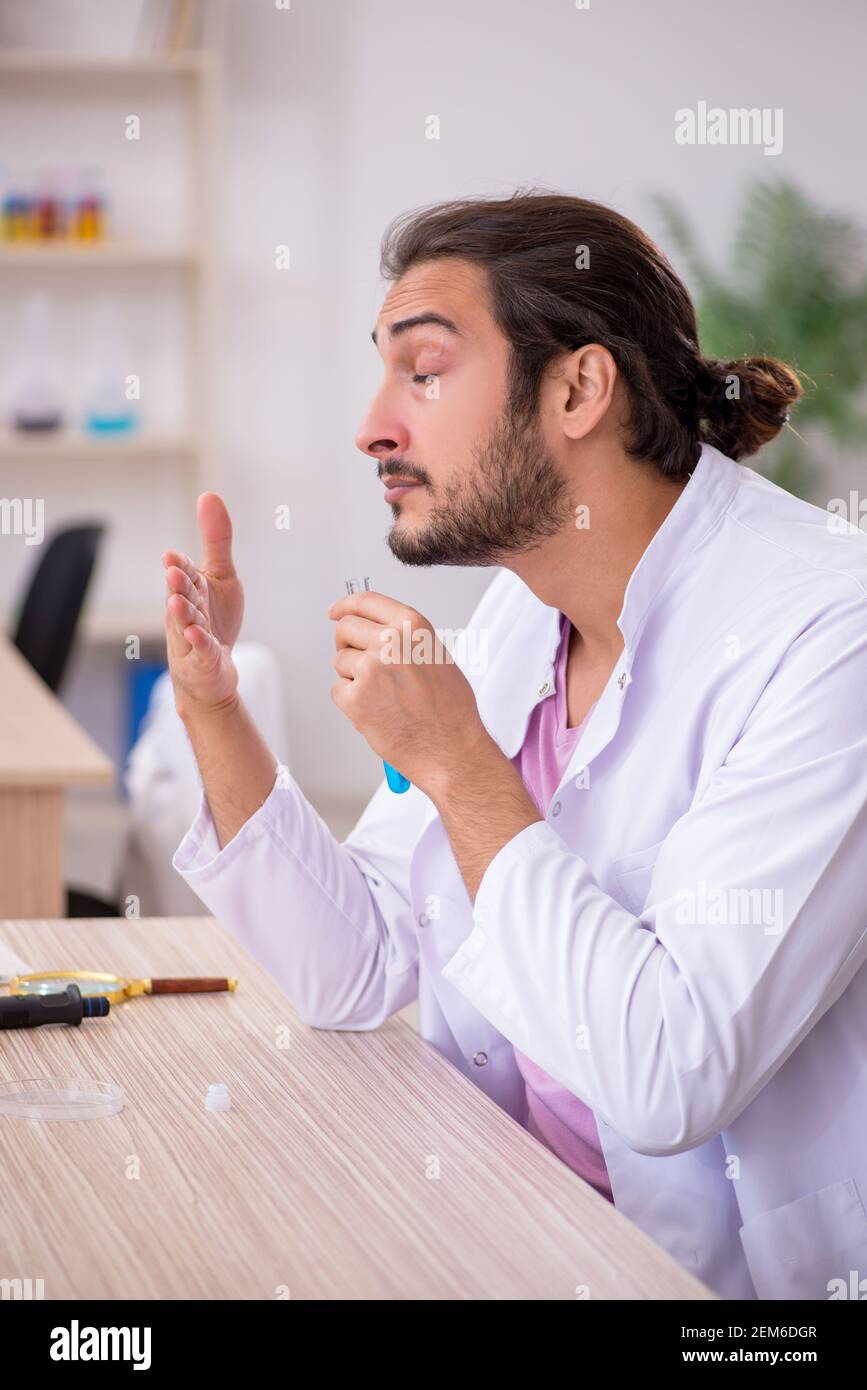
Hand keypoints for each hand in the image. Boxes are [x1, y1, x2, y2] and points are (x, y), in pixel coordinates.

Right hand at [162, 492, 243, 717]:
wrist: (211, 670)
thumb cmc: (213, 619)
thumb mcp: (221, 576)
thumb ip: (216, 539)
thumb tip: (208, 494)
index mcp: (190, 589)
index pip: (184, 574)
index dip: (180, 566)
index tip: (172, 556)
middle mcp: (185, 611)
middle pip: (181, 595)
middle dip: (177, 584)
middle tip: (173, 571)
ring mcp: (190, 637)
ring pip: (185, 623)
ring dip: (182, 613)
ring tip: (177, 602)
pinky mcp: (201, 660)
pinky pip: (200, 650)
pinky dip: (199, 643)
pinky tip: (197, 635)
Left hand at [328, 590, 494, 797]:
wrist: (451, 749)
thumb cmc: (450, 710)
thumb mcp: (436, 656)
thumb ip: (404, 638)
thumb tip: (374, 631)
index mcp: (412, 626)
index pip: (367, 601)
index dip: (346, 605)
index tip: (336, 610)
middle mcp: (390, 642)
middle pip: (345, 628)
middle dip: (348, 644)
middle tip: (363, 664)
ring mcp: (370, 669)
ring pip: (340, 661)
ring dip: (354, 677)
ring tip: (384, 696)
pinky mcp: (355, 697)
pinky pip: (338, 690)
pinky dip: (351, 702)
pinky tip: (377, 711)